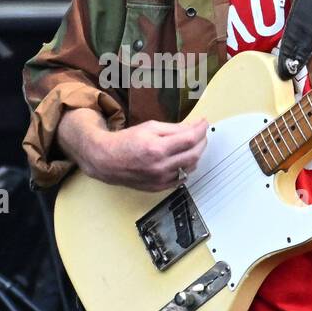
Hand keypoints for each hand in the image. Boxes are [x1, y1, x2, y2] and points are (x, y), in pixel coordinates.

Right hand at [86, 119, 208, 191]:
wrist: (107, 161)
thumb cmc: (126, 141)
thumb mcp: (149, 127)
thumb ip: (173, 128)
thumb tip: (193, 127)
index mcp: (157, 148)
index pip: (190, 138)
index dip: (201, 129)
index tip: (203, 123)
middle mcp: (160, 166)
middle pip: (194, 154)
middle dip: (202, 141)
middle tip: (201, 133)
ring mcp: (161, 179)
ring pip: (190, 167)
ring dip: (196, 154)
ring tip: (193, 144)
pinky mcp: (159, 187)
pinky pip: (181, 178)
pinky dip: (187, 167)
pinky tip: (183, 158)